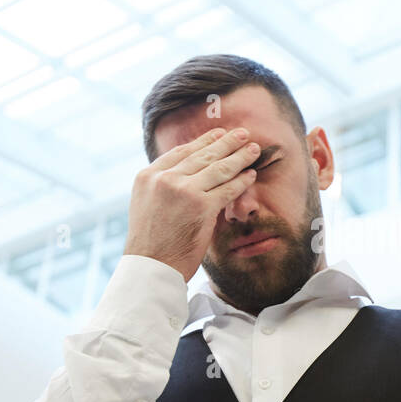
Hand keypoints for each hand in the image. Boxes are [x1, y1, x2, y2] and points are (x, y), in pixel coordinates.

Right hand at [123, 127, 261, 280]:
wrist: (151, 268)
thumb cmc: (152, 244)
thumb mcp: (146, 205)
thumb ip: (164, 187)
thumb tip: (189, 175)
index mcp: (147, 176)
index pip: (180, 152)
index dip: (203, 142)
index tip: (218, 134)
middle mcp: (164, 179)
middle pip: (202, 155)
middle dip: (226, 143)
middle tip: (243, 134)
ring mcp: (183, 190)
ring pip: (218, 168)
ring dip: (239, 157)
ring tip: (253, 149)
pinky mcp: (201, 206)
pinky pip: (227, 189)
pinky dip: (242, 181)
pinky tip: (251, 175)